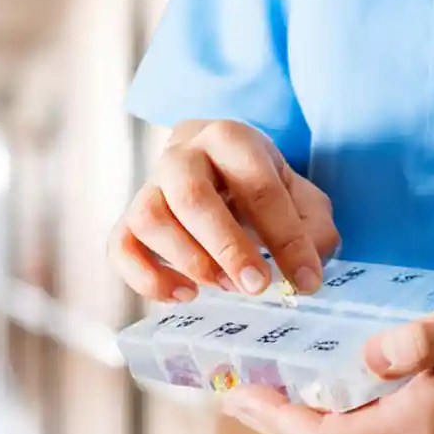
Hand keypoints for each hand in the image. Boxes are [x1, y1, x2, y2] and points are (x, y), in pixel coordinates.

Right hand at [107, 120, 340, 301]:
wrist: (213, 168)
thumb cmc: (258, 185)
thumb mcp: (300, 195)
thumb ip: (313, 228)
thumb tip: (306, 272)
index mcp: (229, 138)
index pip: (257, 185)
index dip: (285, 237)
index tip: (306, 281)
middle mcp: (181, 155)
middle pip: (191, 197)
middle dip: (227, 247)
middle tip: (256, 286)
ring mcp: (148, 186)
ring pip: (149, 220)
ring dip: (188, 261)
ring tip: (224, 286)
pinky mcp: (128, 219)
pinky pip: (120, 248)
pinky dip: (146, 279)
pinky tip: (183, 295)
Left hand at [221, 278, 433, 433]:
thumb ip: (417, 340)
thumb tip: (366, 355)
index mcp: (423, 427)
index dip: (272, 420)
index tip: (232, 393)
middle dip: (277, 423)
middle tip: (233, 393)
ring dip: (305, 425)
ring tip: (265, 392)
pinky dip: (341, 422)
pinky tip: (323, 394)